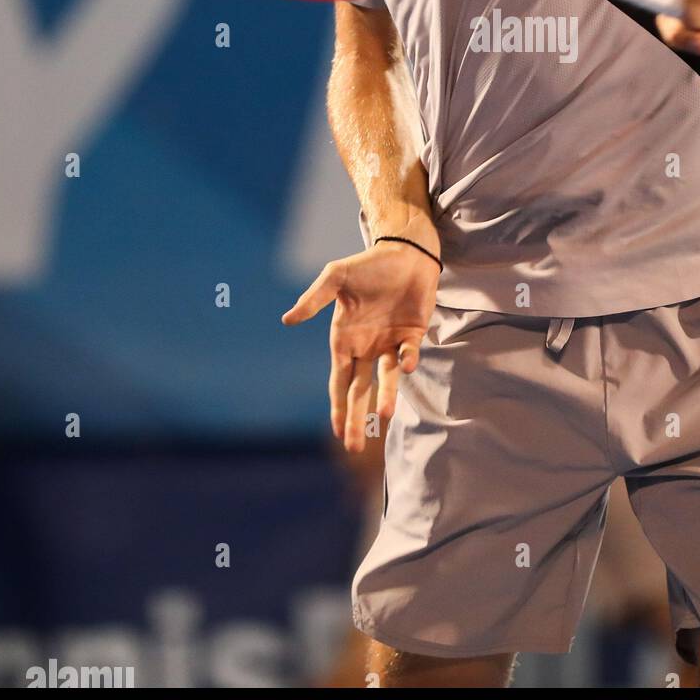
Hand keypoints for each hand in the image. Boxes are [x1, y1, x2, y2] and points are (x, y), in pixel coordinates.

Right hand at [281, 241, 438, 451]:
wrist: (405, 252)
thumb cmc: (368, 264)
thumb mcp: (336, 277)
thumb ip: (315, 298)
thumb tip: (287, 320)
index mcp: (344, 339)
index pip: (339, 380)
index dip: (338, 406)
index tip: (338, 433)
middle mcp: (366, 346)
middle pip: (360, 389)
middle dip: (357, 417)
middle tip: (356, 447)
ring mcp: (390, 342)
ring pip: (387, 378)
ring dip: (385, 396)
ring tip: (383, 415)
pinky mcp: (413, 334)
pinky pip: (409, 354)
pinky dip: (408, 361)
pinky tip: (405, 364)